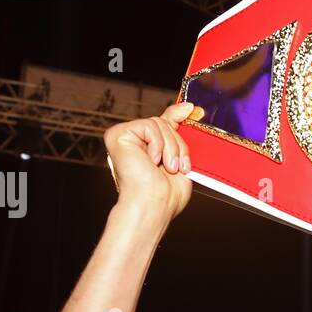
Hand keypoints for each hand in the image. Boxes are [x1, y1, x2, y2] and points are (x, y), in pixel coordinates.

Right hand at [103, 101, 200, 220]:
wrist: (154, 205)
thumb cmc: (167, 194)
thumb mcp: (180, 158)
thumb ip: (179, 132)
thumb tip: (188, 106)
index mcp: (146, 147)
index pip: (163, 123)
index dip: (178, 114)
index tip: (193, 108)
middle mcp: (133, 141)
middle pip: (164, 123)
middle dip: (178, 145)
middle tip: (177, 167)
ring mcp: (124, 137)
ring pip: (159, 123)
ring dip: (171, 148)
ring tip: (166, 168)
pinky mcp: (118, 135)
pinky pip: (149, 125)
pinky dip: (158, 144)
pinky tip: (151, 161)